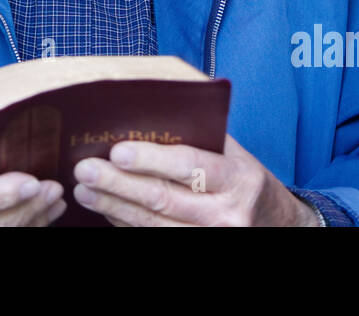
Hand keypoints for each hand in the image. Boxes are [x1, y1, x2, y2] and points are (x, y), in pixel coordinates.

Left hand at [71, 134, 318, 226]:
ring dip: (114, 207)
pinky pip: (156, 240)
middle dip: (118, 184)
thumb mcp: (234, 152)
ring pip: (154, 225)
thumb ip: (198, 133)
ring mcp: (212, 238)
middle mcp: (226, 215)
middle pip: (164, 199)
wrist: (275, 224)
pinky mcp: (199, 250)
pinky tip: (106, 210)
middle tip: (85, 170)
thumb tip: (147, 108)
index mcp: (237, 179)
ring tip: (83, 191)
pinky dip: (126, 225)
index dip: (151, 159)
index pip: (190, 167)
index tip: (117, 151)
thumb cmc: (243, 179)